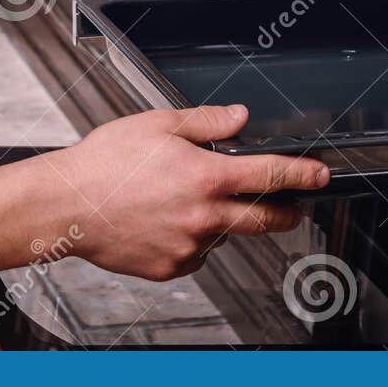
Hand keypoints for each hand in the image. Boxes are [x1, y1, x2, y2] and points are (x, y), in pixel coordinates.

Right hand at [47, 104, 328, 281]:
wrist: (66, 205)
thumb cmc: (104, 163)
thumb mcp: (158, 124)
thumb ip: (207, 122)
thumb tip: (239, 118)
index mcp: (205, 177)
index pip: (271, 176)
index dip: (303, 175)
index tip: (320, 176)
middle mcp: (203, 217)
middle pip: (264, 220)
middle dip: (285, 213)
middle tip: (291, 207)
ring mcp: (188, 247)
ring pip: (223, 236)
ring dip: (221, 221)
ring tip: (184, 201)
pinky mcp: (170, 268)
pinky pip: (195, 255)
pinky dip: (191, 240)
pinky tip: (166, 221)